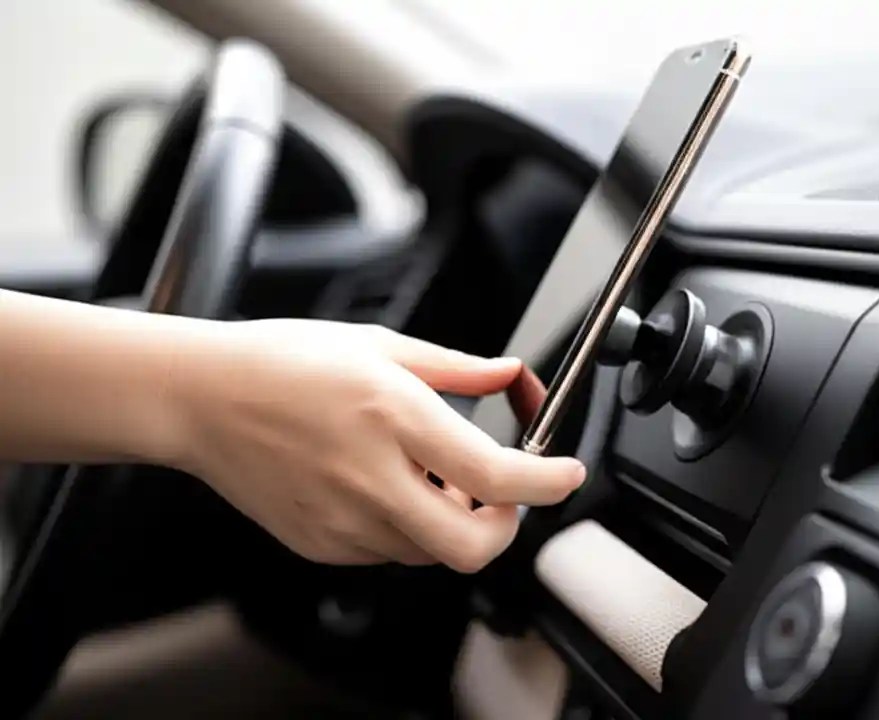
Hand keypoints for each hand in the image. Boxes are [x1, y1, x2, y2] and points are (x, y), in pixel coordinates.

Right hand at [167, 319, 583, 571]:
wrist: (200, 398)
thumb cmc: (281, 363)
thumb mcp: (380, 346)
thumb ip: (457, 368)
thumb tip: (509, 375)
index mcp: (393, 416)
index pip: (496, 475)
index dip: (547, 484)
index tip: (566, 475)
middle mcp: (370, 478)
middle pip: (473, 547)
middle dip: (507, 526)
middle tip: (503, 493)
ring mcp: (342, 521)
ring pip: (434, 553)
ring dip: (455, 524)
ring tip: (431, 475)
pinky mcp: (322, 545)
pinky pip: (391, 552)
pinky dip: (410, 528)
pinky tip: (388, 486)